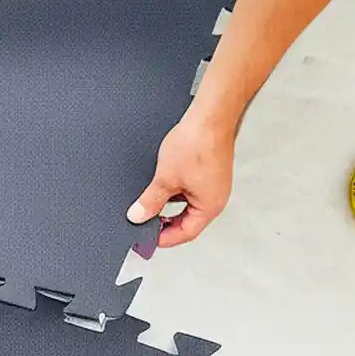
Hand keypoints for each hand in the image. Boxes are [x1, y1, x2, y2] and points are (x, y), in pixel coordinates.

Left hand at [127, 117, 235, 246]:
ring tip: (150, 205)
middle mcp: (215, 198)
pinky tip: (162, 187)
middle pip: (188, 222)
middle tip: (146, 224)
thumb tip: (139, 216)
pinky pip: (191, 192)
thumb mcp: (165, 178)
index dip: (164, 238)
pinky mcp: (210, 173)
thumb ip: (150, 201)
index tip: (147, 238)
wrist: (210, 116)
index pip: (185, 233)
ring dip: (169, 207)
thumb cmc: (198, 143)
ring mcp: (214, 185)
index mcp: (209, 206)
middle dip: (166, 224)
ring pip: (188, 206)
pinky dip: (176, 194)